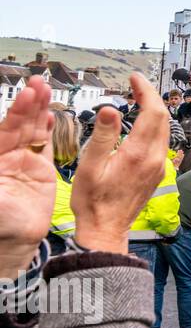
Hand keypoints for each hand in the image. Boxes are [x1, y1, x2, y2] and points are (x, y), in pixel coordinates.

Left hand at [0, 76, 56, 278]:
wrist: (16, 243)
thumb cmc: (0, 225)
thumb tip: (0, 154)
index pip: (5, 130)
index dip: (16, 112)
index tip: (26, 95)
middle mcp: (7, 158)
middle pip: (19, 125)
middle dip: (28, 104)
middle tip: (38, 84)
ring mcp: (24, 163)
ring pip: (32, 131)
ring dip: (39, 111)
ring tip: (46, 90)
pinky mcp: (40, 171)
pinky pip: (44, 145)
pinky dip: (47, 130)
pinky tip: (49, 116)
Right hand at [71, 72, 168, 252]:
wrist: (106, 229)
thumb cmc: (93, 202)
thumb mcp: (90, 166)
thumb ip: (102, 135)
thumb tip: (110, 109)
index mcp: (139, 154)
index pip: (152, 112)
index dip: (146, 90)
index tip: (135, 78)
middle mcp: (155, 159)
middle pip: (163, 118)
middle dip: (152, 96)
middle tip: (136, 84)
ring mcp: (159, 166)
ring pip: (165, 130)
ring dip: (154, 111)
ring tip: (138, 98)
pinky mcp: (157, 173)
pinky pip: (161, 142)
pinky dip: (154, 126)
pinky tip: (141, 124)